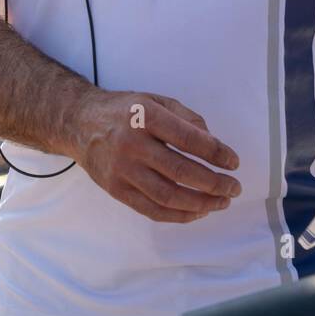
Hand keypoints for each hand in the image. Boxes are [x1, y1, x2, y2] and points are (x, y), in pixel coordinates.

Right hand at [70, 89, 241, 222]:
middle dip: (214, 183)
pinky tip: (197, 212)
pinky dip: (178, 215)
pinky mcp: (116, 190)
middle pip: (180, 171)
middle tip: (234, 187)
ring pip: (168, 196)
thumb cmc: (125, 111)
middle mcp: (132, 144)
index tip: (234, 162)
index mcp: (146, 116)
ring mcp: (122, 170)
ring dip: (200, 203)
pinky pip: (151, 210)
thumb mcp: (155, 100)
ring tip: (221, 202)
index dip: (216, 153)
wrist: (79, 124)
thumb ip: (186, 118)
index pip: (188, 138)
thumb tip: (214, 143)